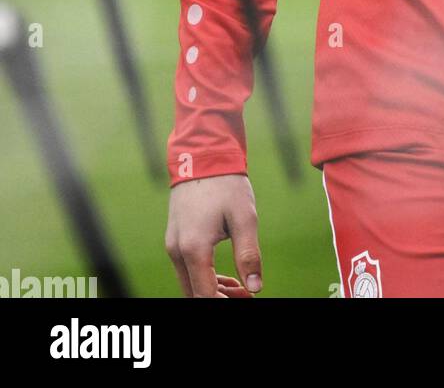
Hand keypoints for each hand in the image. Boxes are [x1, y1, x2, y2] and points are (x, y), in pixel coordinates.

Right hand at [165, 174, 262, 297]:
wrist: (203, 156)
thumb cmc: (227, 185)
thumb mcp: (244, 218)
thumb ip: (248, 255)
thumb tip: (255, 288)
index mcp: (194, 249)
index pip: (205, 295)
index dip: (226, 303)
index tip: (246, 300)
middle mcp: (177, 251)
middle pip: (194, 293)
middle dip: (219, 299)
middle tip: (246, 296)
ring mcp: (172, 244)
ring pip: (189, 282)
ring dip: (212, 290)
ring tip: (240, 288)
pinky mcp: (174, 237)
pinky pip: (187, 268)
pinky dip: (204, 277)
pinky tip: (225, 276)